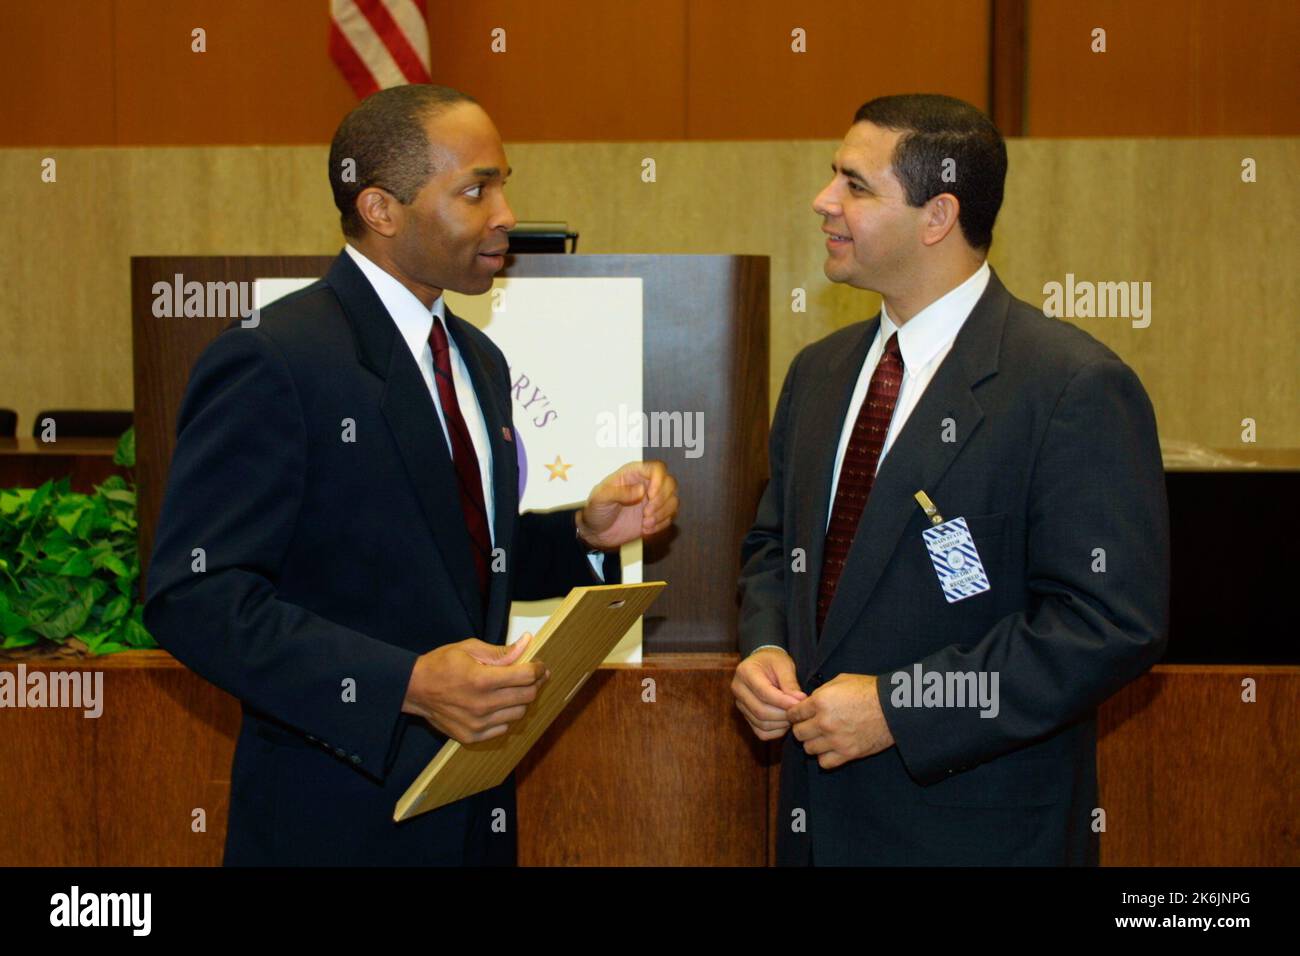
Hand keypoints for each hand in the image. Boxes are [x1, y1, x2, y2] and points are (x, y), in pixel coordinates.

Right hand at [401, 632, 548, 743]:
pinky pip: (503, 728)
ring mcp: (477, 723)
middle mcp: (482, 705)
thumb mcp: (469, 649)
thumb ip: (501, 651)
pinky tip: (497, 705)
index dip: (539, 669)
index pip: (526, 676)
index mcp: (482, 680)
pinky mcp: (472, 736)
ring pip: (518, 714)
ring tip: (512, 689)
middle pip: (527, 696)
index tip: (540, 666)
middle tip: (534, 676)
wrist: (414, 690)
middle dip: (535, 684)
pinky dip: (505, 717)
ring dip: (520, 700)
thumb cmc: (441, 665)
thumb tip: (526, 643)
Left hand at [576, 460, 678, 549]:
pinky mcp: (656, 515)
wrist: (597, 532)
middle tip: (646, 513)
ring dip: (662, 514)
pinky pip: (670, 517)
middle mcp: (647, 484)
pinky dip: (661, 524)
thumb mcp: (601, 498)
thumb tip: (641, 490)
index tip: (650, 496)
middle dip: (662, 501)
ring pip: (674, 500)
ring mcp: (653, 500)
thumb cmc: (596, 510)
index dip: (659, 480)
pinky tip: (646, 530)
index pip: (657, 468)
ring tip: (645, 524)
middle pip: (670, 483)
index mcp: (633, 473)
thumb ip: (619, 492)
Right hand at [732, 647, 806, 740]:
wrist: (763, 663)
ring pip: (761, 723)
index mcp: (745, 672)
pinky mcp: (746, 716)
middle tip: (800, 711)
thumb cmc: (774, 661)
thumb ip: (790, 683)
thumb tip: (800, 701)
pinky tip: (785, 721)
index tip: (800, 703)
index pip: (764, 693)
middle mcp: (738, 689)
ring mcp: (740, 704)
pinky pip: (760, 732)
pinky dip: (776, 731)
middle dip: (784, 714)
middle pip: (760, 711)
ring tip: (794, 715)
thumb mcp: (784, 665)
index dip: (783, 701)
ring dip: (781, 723)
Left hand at [788, 674, 894, 768]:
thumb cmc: (869, 690)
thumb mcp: (841, 681)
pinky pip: (824, 762)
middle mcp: (825, 722)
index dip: (795, 714)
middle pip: (798, 733)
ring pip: (809, 749)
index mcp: (821, 701)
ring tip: (822, 737)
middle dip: (802, 729)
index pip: (794, 714)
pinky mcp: (848, 753)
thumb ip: (821, 692)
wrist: (893, 707)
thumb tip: (809, 702)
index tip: (799, 716)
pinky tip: (831, 748)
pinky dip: (825, 757)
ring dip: (813, 743)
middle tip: (810, 726)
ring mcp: (836, 740)